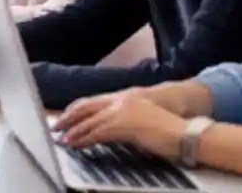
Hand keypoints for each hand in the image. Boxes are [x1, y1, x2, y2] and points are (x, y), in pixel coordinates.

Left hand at [54, 88, 187, 157]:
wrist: (185, 131)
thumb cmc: (169, 128)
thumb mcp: (142, 118)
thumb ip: (125, 119)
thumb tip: (109, 129)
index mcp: (125, 97)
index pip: (93, 101)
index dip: (76, 110)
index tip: (65, 117)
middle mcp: (121, 100)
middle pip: (86, 106)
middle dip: (69, 117)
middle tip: (56, 126)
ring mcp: (122, 111)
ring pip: (89, 120)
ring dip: (73, 130)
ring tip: (62, 138)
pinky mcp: (124, 125)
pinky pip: (97, 132)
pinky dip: (83, 138)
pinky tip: (76, 144)